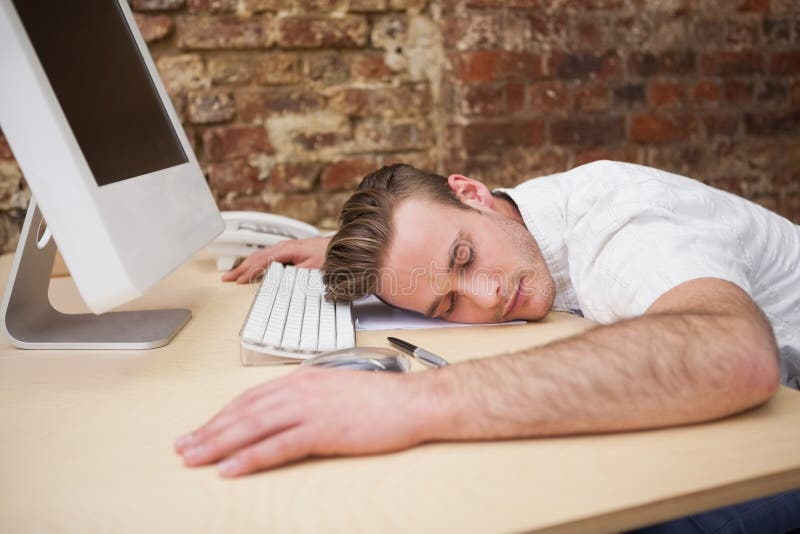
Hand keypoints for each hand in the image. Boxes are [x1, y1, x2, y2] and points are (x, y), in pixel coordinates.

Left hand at [174, 367, 432, 476]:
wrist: (412, 401)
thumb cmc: (380, 399)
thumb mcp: (336, 390)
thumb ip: (308, 399)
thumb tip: (285, 415)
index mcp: (303, 379)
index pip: (251, 397)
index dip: (222, 414)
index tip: (202, 428)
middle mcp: (300, 390)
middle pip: (244, 411)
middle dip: (210, 430)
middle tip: (183, 446)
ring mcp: (310, 409)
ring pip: (252, 427)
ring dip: (219, 443)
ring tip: (194, 458)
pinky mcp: (321, 431)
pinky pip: (276, 446)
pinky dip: (248, 458)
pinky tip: (229, 469)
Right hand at [221, 235, 330, 283]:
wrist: (338, 245)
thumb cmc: (328, 254)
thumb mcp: (313, 267)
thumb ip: (296, 273)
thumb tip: (280, 280)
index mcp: (287, 249)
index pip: (262, 261)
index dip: (249, 271)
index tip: (239, 280)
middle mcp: (284, 246)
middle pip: (257, 257)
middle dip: (241, 268)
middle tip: (227, 278)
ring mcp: (285, 247)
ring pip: (260, 256)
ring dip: (246, 265)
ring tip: (234, 274)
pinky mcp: (287, 250)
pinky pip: (266, 256)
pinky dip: (255, 262)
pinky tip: (251, 268)